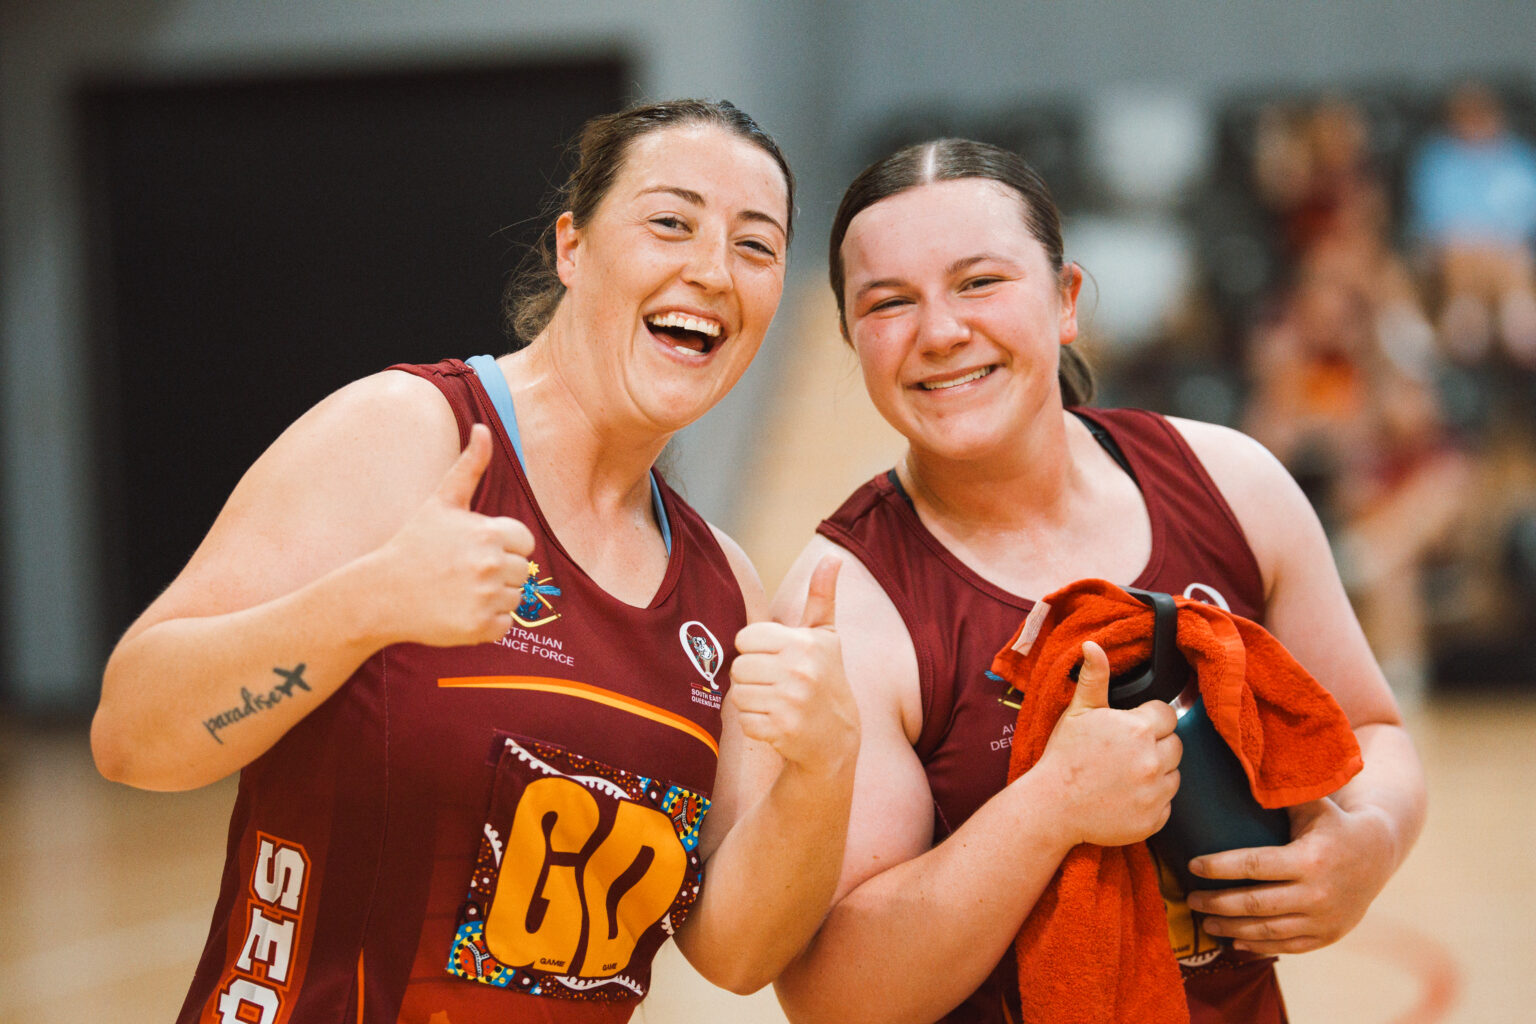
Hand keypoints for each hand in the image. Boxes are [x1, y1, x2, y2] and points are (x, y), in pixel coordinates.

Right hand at [371, 423, 534, 646]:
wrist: (381, 593)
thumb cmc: (414, 544)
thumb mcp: (442, 501)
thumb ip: (470, 466)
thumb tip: (483, 428)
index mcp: (489, 532)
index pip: (525, 543)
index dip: (503, 546)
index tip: (473, 549)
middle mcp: (491, 564)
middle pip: (523, 572)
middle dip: (498, 572)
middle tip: (462, 572)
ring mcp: (486, 598)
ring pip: (515, 599)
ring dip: (493, 598)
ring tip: (459, 590)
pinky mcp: (480, 628)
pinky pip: (504, 626)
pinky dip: (487, 623)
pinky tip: (459, 611)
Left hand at [728, 555, 859, 773]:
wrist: (837, 738)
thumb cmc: (825, 677)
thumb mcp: (826, 636)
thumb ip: (822, 595)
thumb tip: (834, 556)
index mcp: (805, 642)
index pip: (745, 638)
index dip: (755, 650)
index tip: (775, 659)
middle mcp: (800, 671)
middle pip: (738, 667)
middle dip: (751, 677)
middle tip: (775, 684)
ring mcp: (791, 703)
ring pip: (737, 695)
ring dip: (751, 701)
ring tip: (776, 703)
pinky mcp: (781, 731)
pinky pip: (744, 721)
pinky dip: (755, 725)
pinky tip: (777, 723)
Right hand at [1033, 641, 1181, 848]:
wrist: (1053, 807)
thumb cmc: (1064, 757)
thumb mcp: (1078, 713)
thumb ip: (1094, 678)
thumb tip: (1093, 646)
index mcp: (1138, 730)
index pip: (1168, 715)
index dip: (1150, 719)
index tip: (1132, 729)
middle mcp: (1152, 760)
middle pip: (1176, 745)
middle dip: (1156, 746)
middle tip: (1125, 754)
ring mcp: (1155, 792)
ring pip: (1174, 775)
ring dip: (1156, 774)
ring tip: (1124, 776)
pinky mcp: (1155, 820)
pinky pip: (1166, 805)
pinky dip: (1151, 801)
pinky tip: (1125, 797)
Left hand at [1184, 796, 1396, 953]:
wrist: (1378, 853)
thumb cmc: (1332, 822)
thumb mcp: (1310, 803)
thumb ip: (1278, 791)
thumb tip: (1238, 763)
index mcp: (1310, 859)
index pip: (1255, 866)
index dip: (1220, 867)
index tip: (1193, 866)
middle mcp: (1317, 894)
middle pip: (1256, 904)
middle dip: (1217, 904)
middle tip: (1191, 899)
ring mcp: (1324, 919)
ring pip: (1268, 931)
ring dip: (1231, 928)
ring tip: (1204, 921)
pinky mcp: (1327, 936)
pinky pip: (1287, 946)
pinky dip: (1257, 945)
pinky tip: (1234, 940)